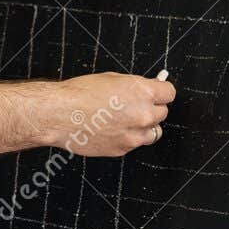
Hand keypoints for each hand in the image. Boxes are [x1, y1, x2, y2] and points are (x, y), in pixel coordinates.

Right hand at [36, 72, 174, 156]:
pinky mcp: (123, 149)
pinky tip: (111, 130)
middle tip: (135, 106)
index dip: (161, 92)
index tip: (156, 93)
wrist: (59, 114)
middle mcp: (143, 115)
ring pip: (153, 133)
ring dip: (144, 127)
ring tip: (126, 120)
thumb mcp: (112, 79)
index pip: (169, 93)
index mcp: (143, 92)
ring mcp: (134, 135)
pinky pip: (134, 143)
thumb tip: (145, 90)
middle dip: (151, 109)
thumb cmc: (79, 94)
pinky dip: (128, 137)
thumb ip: (134, 87)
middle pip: (162, 113)